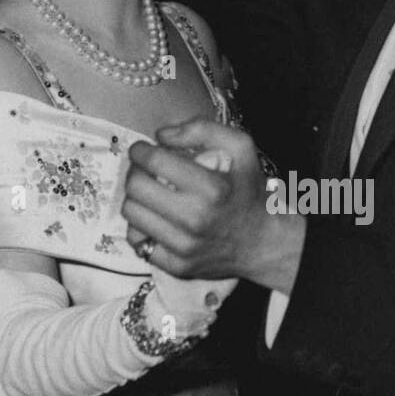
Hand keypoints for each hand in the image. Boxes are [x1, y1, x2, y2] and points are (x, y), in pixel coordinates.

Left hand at [122, 117, 305, 292]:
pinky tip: (156, 219)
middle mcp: (196, 219)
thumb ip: (203, 129)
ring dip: (135, 198)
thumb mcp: (241, 148)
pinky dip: (141, 227)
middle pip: (135, 187)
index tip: (142, 150)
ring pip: (131, 213)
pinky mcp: (177, 266)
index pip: (154, 161)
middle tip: (144, 171)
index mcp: (212, 188)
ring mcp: (185, 246)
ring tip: (150, 194)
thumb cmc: (248, 192)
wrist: (263, 243)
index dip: (141, 150)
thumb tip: (161, 136)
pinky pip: (137, 241)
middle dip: (135, 172)